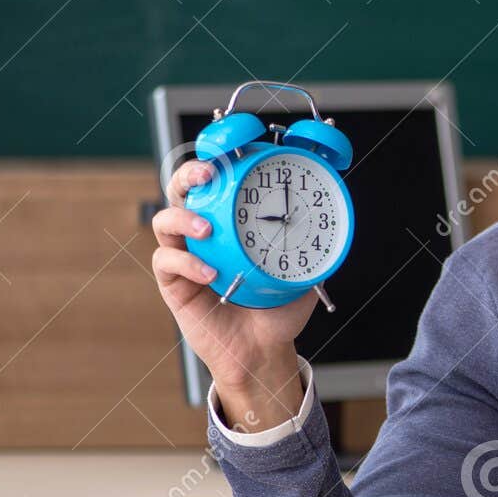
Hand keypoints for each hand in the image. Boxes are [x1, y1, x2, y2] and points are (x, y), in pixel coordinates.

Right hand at [150, 159, 315, 425]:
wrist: (263, 350)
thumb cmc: (278, 309)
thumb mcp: (302, 271)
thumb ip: (311, 246)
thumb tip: (332, 219)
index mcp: (230, 222)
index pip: (217, 181)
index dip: (217, 159)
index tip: (232, 146)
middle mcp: (202, 231)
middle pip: (181, 188)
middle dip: (189, 173)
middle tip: (208, 174)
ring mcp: (184, 254)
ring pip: (165, 220)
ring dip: (183, 217)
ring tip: (207, 228)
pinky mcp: (172, 282)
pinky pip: (168, 261)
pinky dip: (187, 262)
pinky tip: (210, 274)